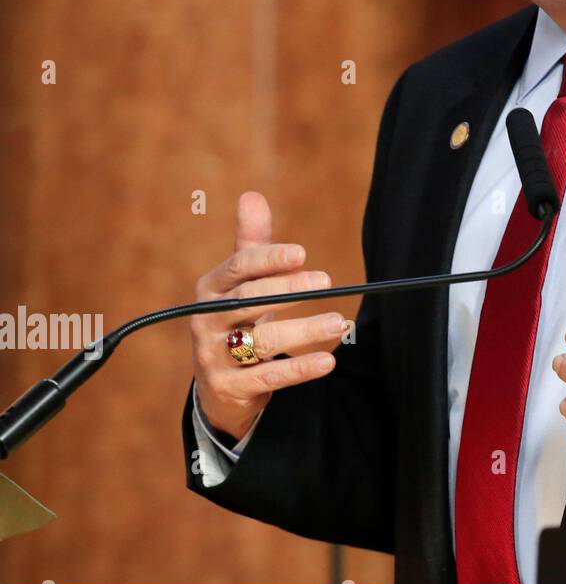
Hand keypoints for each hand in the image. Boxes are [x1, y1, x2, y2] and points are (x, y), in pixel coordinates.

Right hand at [189, 191, 343, 440]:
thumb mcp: (241, 283)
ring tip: (339, 322)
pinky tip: (328, 360)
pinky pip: (268, 376)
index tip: (302, 253)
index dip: (270, 259)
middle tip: (328, 281)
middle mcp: (207, 320)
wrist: (218, 384)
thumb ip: (251, 244)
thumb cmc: (238, 319)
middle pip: (250, 301)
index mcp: (211, 288)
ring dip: (303, 330)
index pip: (239, 268)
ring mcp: (214, 356)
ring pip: (262, 340)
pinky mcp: (228, 388)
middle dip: (290, 290)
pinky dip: (299, 369)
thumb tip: (252, 195)